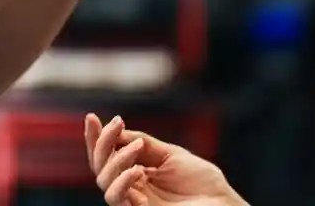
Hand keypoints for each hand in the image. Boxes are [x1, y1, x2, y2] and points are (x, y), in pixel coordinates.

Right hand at [85, 113, 246, 205]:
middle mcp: (131, 189)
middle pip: (100, 168)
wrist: (222, 205)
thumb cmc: (202, 183)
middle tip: (116, 124)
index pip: (108, 157)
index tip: (91, 117)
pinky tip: (137, 170)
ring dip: (116, 160)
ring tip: (137, 147)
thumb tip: (119, 132)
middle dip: (102, 143)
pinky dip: (123, 181)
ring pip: (104, 183)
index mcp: (137, 173)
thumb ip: (144, 145)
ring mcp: (134, 203)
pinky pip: (117, 199)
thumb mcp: (171, 155)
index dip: (97, 139)